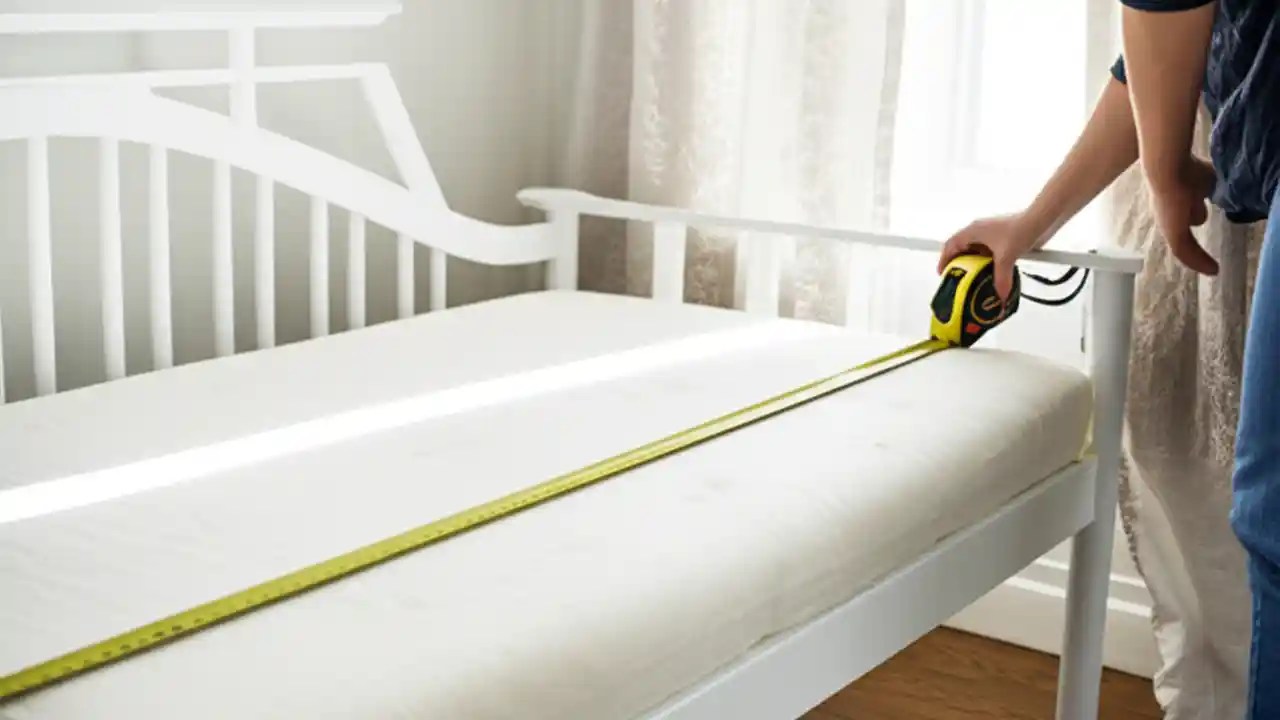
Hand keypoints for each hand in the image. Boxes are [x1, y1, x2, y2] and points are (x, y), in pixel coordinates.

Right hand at [937, 213, 1037, 299]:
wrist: (1041, 219)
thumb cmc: (1020, 230)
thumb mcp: (1006, 258)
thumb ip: (1001, 279)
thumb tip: (1000, 297)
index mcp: (973, 231)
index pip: (951, 245)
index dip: (944, 259)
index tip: (943, 273)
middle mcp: (979, 230)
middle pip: (962, 247)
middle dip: (959, 263)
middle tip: (958, 278)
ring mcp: (991, 232)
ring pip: (976, 249)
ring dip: (974, 263)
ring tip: (974, 278)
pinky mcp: (1002, 236)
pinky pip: (988, 250)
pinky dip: (987, 261)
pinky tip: (992, 272)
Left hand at [1148, 156, 1217, 274]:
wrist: (1168, 170)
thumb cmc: (1188, 170)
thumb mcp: (1205, 181)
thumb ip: (1209, 190)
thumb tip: (1220, 195)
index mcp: (1173, 203)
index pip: (1183, 215)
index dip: (1194, 217)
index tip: (1203, 221)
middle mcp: (1167, 217)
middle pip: (1179, 234)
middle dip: (1192, 245)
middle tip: (1205, 258)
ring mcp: (1168, 226)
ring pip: (1182, 246)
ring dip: (1197, 258)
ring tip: (1212, 268)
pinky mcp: (1173, 234)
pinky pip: (1185, 253)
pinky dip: (1199, 262)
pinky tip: (1213, 270)